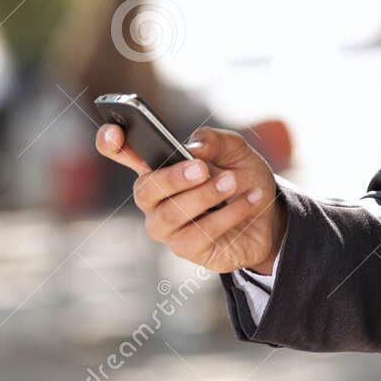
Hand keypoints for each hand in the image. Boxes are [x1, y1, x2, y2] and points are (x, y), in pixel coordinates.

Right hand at [96, 125, 285, 274]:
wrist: (270, 216)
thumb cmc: (243, 177)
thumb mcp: (236, 150)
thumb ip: (214, 140)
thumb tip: (193, 146)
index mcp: (159, 165)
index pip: (122, 152)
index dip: (110, 142)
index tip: (113, 132)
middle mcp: (155, 198)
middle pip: (144, 189)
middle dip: (172, 178)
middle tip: (201, 169)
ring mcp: (167, 226)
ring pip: (170, 215)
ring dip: (203, 197)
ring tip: (232, 182)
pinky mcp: (187, 248)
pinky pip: (199, 234)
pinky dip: (227, 215)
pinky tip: (248, 201)